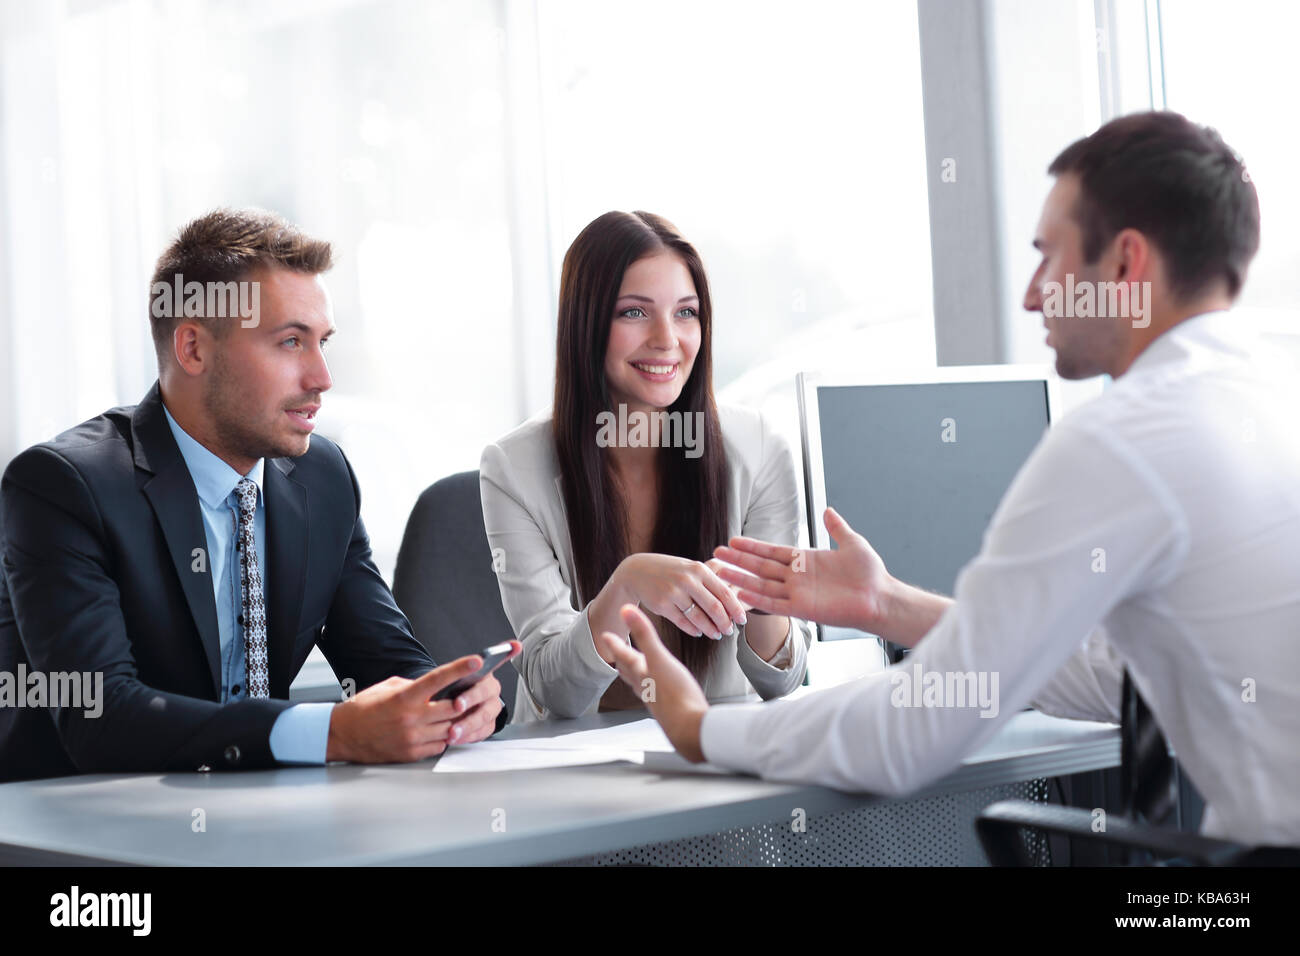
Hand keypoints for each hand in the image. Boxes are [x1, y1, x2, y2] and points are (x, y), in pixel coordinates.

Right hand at [326, 646, 517, 762]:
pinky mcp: (411, 754)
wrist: (342, 735)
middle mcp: (411, 717)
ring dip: (455, 721)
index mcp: (405, 696)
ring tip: (455, 714)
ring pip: (450, 729)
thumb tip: (438, 686)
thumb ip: (416, 686)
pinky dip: (444, 738)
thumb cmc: (365, 708)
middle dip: (465, 702)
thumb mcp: (389, 687)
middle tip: (470, 696)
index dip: (460, 668)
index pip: (439, 678)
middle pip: (454, 708)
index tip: (478, 660)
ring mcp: (412, 738)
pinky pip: (440, 746)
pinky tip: (438, 731)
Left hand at [597, 605, 708, 761]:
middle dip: (623, 661)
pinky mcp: (670, 710)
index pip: (624, 655)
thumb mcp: (660, 658)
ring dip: (636, 676)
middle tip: (617, 654)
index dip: (615, 644)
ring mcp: (657, 701)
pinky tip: (661, 690)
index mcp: (642, 673)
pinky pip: (657, 695)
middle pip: (629, 672)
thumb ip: (644, 634)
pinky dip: (654, 688)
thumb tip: (625, 610)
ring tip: (636, 671)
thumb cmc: (676, 694)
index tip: (606, 636)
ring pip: (641, 685)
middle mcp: (646, 688)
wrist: (691, 728)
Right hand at [614, 553, 748, 639]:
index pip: (724, 593)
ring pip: (699, 618)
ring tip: (715, 635)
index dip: (736, 609)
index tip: (742, 620)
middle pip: (714, 608)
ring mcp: (673, 592)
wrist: (637, 571)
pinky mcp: (662, 605)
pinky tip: (698, 632)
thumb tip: (732, 607)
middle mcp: (687, 580)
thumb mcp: (690, 569)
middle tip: (729, 631)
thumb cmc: (671, 571)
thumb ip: (710, 583)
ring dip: (710, 630)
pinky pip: (683, 622)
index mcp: (699, 569)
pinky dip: (693, 630)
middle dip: (725, 623)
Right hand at [713, 507, 891, 632]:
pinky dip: (757, 600)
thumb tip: (828, 510)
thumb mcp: (851, 543)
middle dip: (739, 560)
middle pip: (761, 567)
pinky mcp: (803, 609)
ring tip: (721, 572)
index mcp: (806, 561)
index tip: (733, 541)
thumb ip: (836, 528)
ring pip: (762, 585)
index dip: (752, 547)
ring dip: (741, 579)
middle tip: (717, 553)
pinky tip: (740, 594)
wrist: (880, 597)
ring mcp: (798, 594)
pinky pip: (775, 604)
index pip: (772, 552)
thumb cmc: (870, 573)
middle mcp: (797, 577)